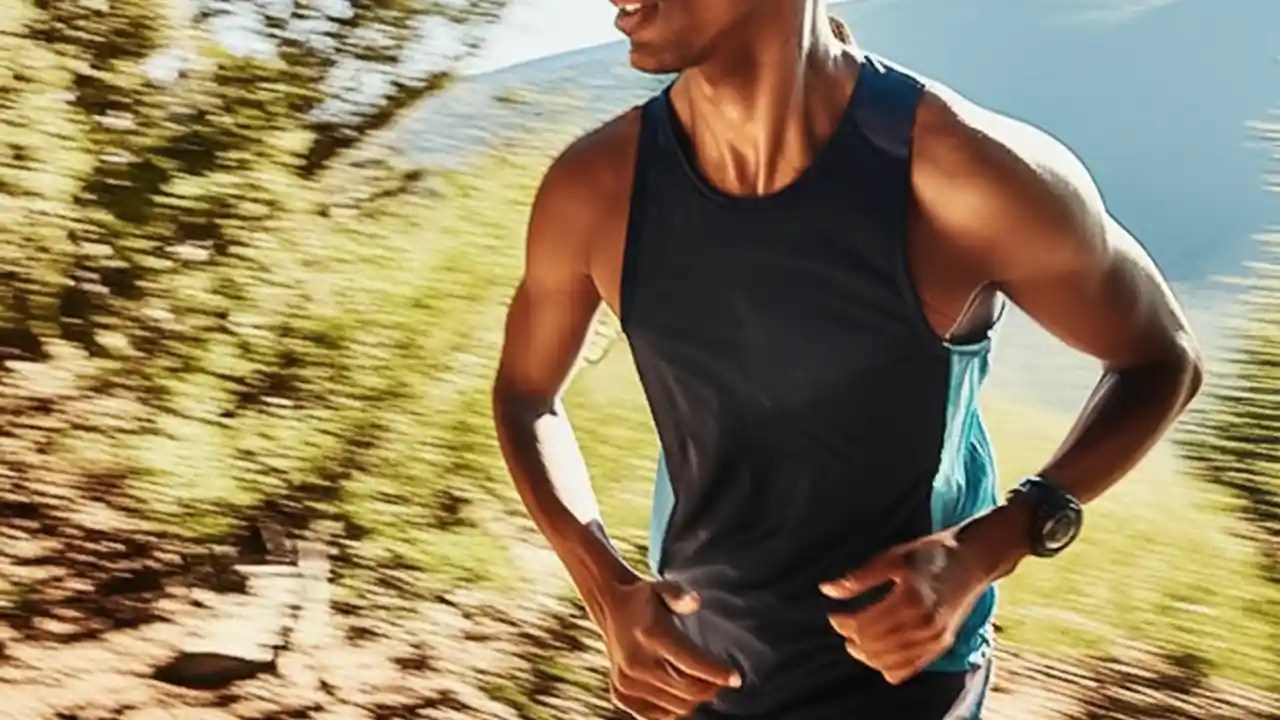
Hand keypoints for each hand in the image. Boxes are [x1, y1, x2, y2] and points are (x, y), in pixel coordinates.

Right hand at [596, 579, 741, 718]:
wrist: (610, 609)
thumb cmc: (643, 599)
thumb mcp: (661, 587)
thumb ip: (679, 594)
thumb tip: (696, 601)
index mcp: (650, 636)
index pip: (691, 663)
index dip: (717, 673)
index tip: (736, 678)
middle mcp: (636, 662)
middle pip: (687, 690)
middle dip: (710, 688)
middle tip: (721, 682)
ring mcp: (626, 681)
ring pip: (675, 706)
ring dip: (694, 700)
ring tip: (702, 686)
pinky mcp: (620, 693)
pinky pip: (655, 716)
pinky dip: (673, 711)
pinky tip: (681, 696)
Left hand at [819, 529, 991, 684]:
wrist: (971, 560)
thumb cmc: (930, 554)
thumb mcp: (892, 557)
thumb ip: (859, 577)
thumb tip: (826, 590)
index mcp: (911, 601)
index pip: (866, 625)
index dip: (844, 623)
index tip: (833, 615)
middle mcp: (925, 625)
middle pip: (875, 646)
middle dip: (852, 639)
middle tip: (842, 626)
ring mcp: (935, 639)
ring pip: (889, 663)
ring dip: (866, 656)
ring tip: (854, 642)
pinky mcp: (941, 646)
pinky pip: (909, 670)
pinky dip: (888, 667)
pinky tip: (877, 653)